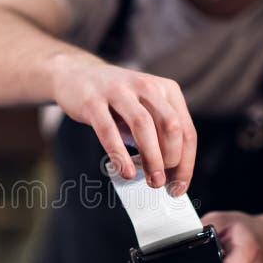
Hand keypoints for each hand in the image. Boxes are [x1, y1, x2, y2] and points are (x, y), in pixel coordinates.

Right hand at [52, 61, 195, 194]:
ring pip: (143, 125)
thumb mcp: (143, 111)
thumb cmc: (115, 102)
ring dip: (151, 158)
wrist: (76, 76)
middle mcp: (146, 86)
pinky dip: (119, 154)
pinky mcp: (93, 101)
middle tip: (162, 182)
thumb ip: (156, 137)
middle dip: (171, 159)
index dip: (186, 162)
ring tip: (151, 181)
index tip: (179, 186)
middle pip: (170, 126)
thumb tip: (167, 176)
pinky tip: (125, 171)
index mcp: (166, 90)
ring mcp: (119, 91)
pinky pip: (108, 130)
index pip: (186, 130)